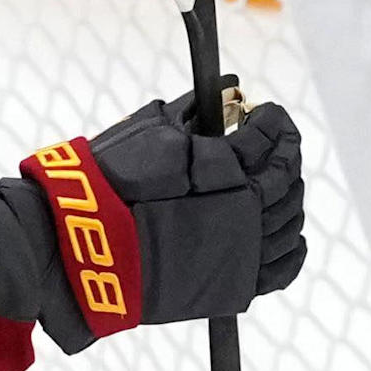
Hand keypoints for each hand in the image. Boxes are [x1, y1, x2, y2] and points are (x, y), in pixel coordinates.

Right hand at [0, 94, 307, 352]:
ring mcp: (242, 251)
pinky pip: (283, 267)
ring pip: (289, 221)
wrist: (78, 250)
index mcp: (227, 169)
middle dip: (283, 156)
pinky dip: (292, 248)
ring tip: (272, 185)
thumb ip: (191, 110)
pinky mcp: (232, 286)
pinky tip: (286, 234)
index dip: (274, 122)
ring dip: (288, 198)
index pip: (272, 139)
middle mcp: (245, 210)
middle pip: (286, 179)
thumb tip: (228, 85)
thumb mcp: (147, 134)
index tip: (266, 113)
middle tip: (272, 145)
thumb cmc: (104, 186)